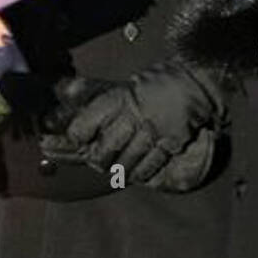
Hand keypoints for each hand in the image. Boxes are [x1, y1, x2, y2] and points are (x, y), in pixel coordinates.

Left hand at [41, 63, 227, 190]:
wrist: (194, 83)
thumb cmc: (156, 84)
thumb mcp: (122, 83)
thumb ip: (94, 92)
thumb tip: (63, 89)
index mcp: (119, 99)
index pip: (84, 126)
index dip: (76, 137)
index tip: (76, 139)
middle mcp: (135, 117)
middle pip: (104, 151)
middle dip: (97, 159)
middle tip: (96, 158)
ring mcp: (154, 133)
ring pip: (126, 164)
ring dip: (119, 169)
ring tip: (116, 166)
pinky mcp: (170, 145)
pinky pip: (149, 168)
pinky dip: (140, 173)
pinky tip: (136, 171)